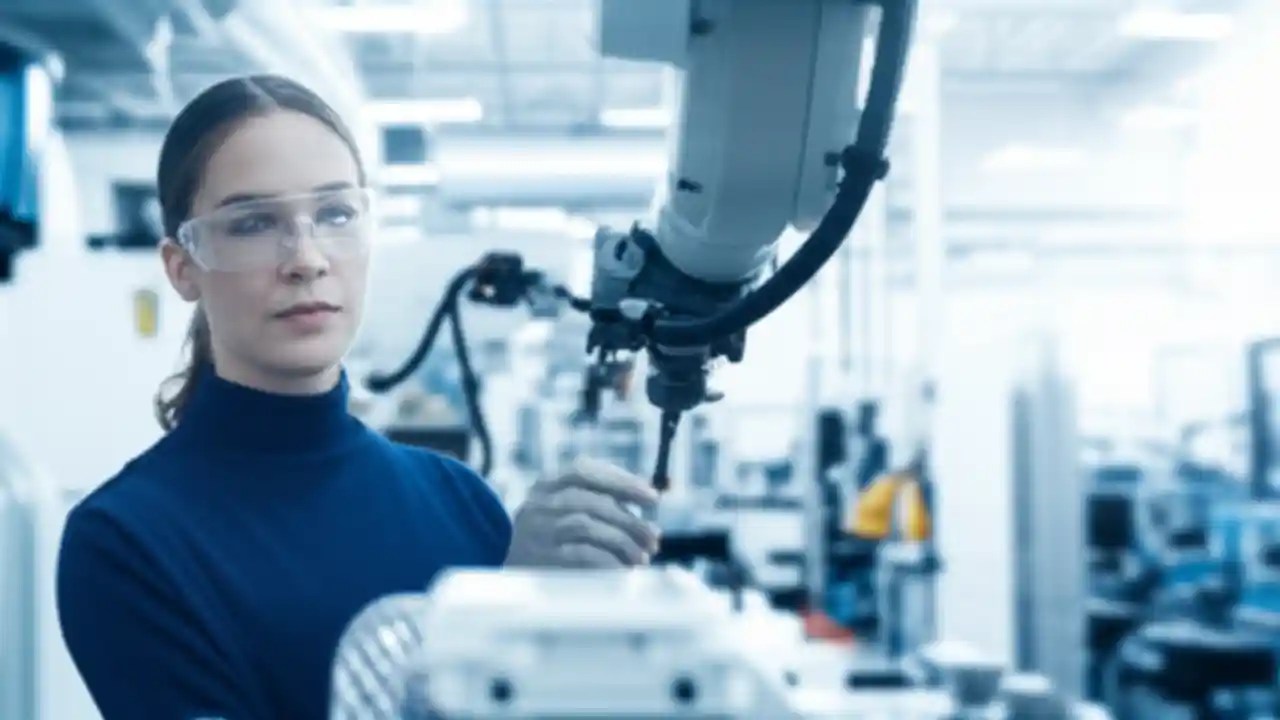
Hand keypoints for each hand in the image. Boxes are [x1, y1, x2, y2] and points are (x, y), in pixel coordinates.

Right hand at [505, 457, 661, 568]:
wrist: (508, 572)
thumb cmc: (549, 539)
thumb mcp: (563, 510)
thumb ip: (599, 502)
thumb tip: (649, 511)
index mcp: (546, 485)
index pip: (585, 470)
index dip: (622, 481)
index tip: (653, 497)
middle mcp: (538, 504)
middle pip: (592, 501)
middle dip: (630, 520)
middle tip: (653, 537)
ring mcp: (537, 531)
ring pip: (587, 525)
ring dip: (622, 541)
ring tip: (641, 557)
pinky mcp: (540, 559)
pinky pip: (580, 555)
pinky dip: (608, 561)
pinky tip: (622, 569)